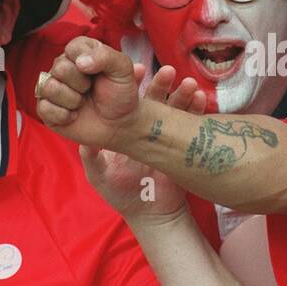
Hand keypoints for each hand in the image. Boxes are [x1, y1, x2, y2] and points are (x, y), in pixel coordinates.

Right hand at [35, 36, 148, 148]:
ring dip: (73, 100)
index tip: (99, 72)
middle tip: (91, 89)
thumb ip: (106, 57)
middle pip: (59, 68)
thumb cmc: (120, 94)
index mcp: (80, 51)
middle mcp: (62, 66)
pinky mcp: (46, 108)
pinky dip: (64, 115)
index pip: (72, 48)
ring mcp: (52, 87)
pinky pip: (44, 108)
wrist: (120, 123)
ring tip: (83, 102)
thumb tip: (80, 62)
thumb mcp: (123, 70)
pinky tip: (74, 115)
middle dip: (81, 84)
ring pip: (49, 88)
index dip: (88, 62)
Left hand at [79, 64, 205, 219]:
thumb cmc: (122, 195)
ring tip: (191, 86)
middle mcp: (147, 128)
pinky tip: (202, 99)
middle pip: (155, 99)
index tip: (138, 70)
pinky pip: (192, 126)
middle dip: (162, 84)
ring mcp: (166, 136)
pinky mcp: (183, 146)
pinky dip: (198, 111)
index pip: (128, 101)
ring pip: (176, 109)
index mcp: (126, 130)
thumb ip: (93, 158)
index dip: (133, 85)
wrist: (150, 215)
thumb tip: (84, 138)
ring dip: (184, 95)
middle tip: (168, 72)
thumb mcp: (101, 176)